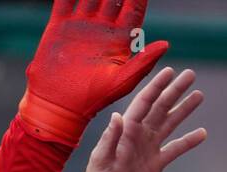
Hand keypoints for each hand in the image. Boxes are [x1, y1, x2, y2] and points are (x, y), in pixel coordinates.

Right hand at [21, 0, 169, 143]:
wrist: (60, 105)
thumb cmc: (95, 99)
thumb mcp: (122, 82)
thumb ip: (143, 63)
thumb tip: (166, 45)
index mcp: (119, 41)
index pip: (133, 11)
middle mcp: (102, 29)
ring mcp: (81, 25)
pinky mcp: (60, 25)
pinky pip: (65, 0)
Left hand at [72, 67, 205, 171]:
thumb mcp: (102, 160)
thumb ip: (111, 139)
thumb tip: (118, 117)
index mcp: (125, 130)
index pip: (144, 103)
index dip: (157, 86)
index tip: (169, 72)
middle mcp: (139, 134)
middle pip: (160, 107)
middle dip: (175, 91)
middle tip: (191, 75)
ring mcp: (149, 148)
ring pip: (170, 123)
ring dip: (184, 110)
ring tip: (199, 96)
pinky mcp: (156, 164)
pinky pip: (175, 149)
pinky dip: (188, 141)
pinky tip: (202, 133)